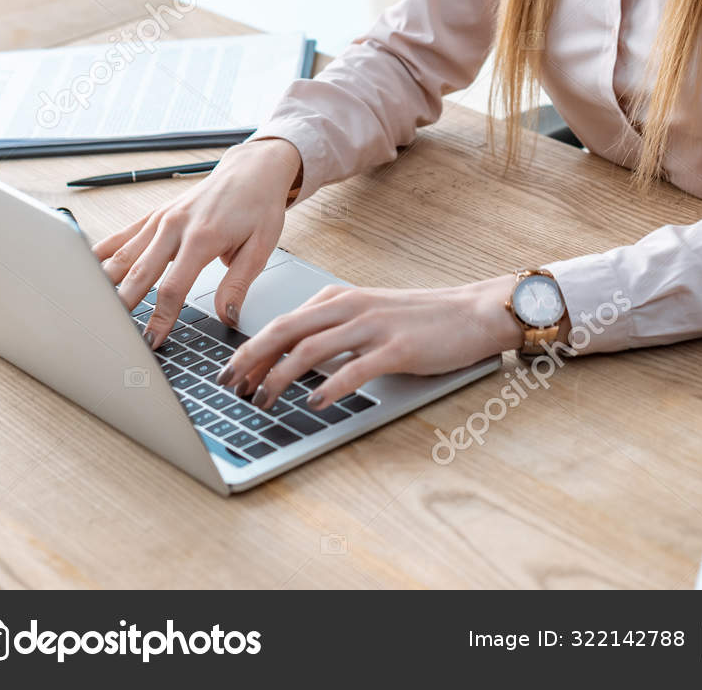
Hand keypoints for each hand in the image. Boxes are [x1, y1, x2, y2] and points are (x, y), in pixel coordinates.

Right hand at [92, 137, 301, 346]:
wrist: (252, 169)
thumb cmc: (258, 207)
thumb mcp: (261, 246)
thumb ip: (239, 284)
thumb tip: (227, 318)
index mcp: (203, 237)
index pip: (173, 287)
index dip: (159, 318)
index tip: (150, 342)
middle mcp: (175, 226)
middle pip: (139, 273)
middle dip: (122, 306)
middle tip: (108, 333)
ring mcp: (161, 219)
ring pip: (123, 255)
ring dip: (105, 283)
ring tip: (88, 309)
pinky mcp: (154, 215)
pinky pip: (122, 236)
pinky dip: (102, 254)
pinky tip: (85, 271)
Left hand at [215, 274, 520, 411]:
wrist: (472, 311)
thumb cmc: (420, 318)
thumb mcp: (368, 314)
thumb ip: (332, 328)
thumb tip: (291, 356)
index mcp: (340, 298)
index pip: (283, 321)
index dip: (250, 348)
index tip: (229, 373)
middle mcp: (351, 307)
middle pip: (286, 330)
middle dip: (251, 359)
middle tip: (229, 387)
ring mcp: (373, 326)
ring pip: (312, 348)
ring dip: (280, 377)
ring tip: (262, 401)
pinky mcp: (397, 347)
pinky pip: (355, 368)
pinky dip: (329, 387)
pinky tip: (314, 403)